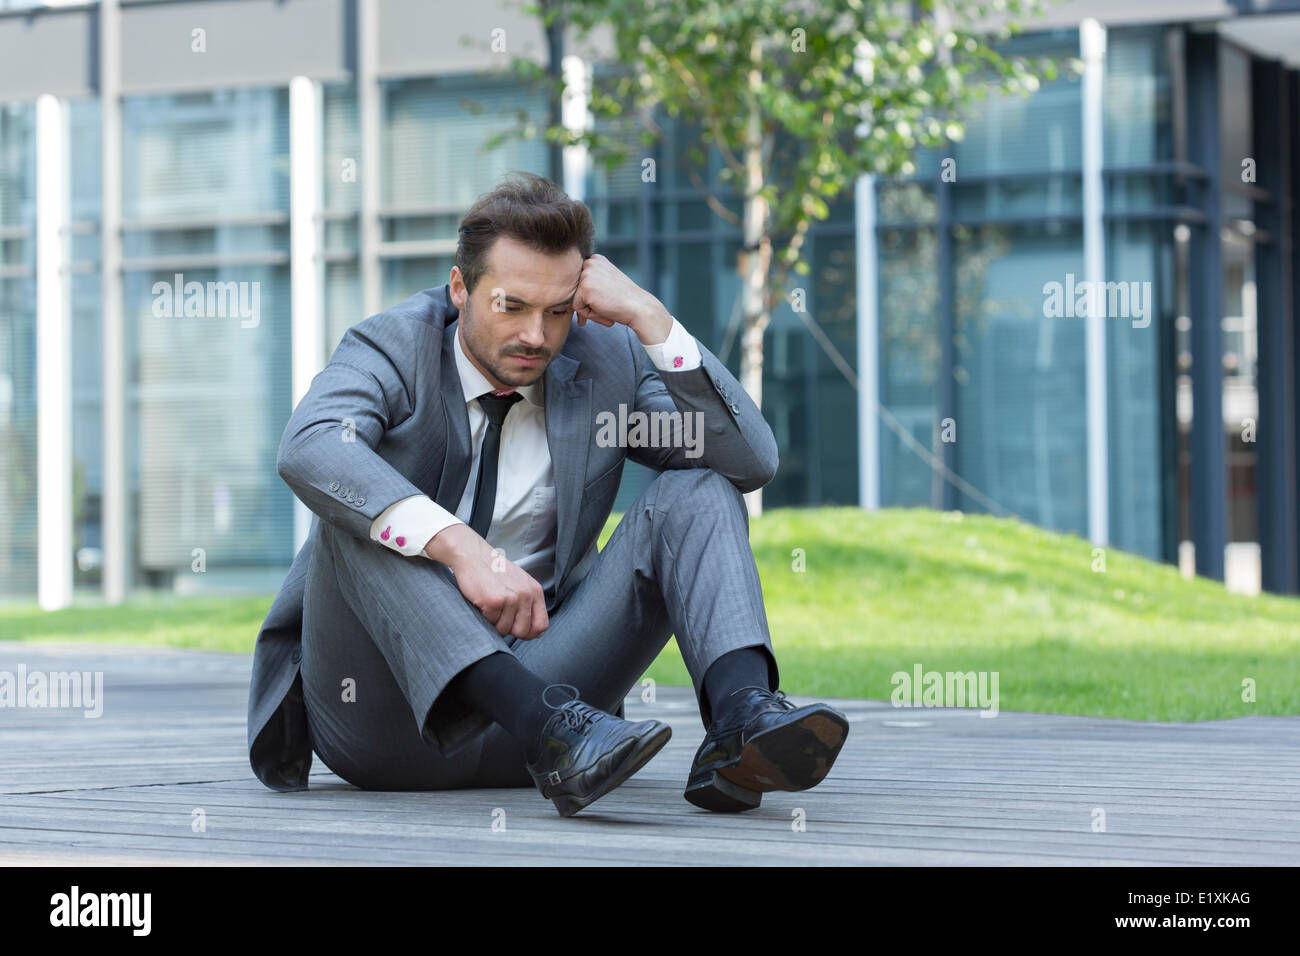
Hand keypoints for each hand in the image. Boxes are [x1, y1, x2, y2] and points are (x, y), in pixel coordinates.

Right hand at [423, 524, 548, 639]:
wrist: (473, 555)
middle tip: (499, 614)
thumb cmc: (494, 571)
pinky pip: (490, 622)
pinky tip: (483, 601)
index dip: (529, 633)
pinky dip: (484, 616)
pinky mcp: (494, 601)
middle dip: (509, 629)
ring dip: (494, 622)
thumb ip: (529, 605)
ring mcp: (511, 598)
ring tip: (490, 604)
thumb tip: (535, 633)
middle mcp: (526, 594)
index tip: (518, 628)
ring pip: (504, 629)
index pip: (541, 625)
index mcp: (535, 591)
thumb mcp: (520, 583)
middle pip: (522, 631)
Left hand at [572, 253, 672, 345]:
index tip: (602, 302)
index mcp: (596, 259)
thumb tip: (571, 294)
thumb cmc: (624, 300)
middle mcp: (590, 262)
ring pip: (575, 299)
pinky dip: (589, 315)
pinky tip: (605, 312)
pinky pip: (577, 307)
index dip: (588, 296)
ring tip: (607, 310)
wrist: (639, 307)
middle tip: (605, 309)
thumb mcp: (607, 283)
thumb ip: (592, 283)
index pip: (580, 282)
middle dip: (587, 303)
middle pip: (575, 290)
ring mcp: (586, 274)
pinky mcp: (585, 288)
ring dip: (589, 310)